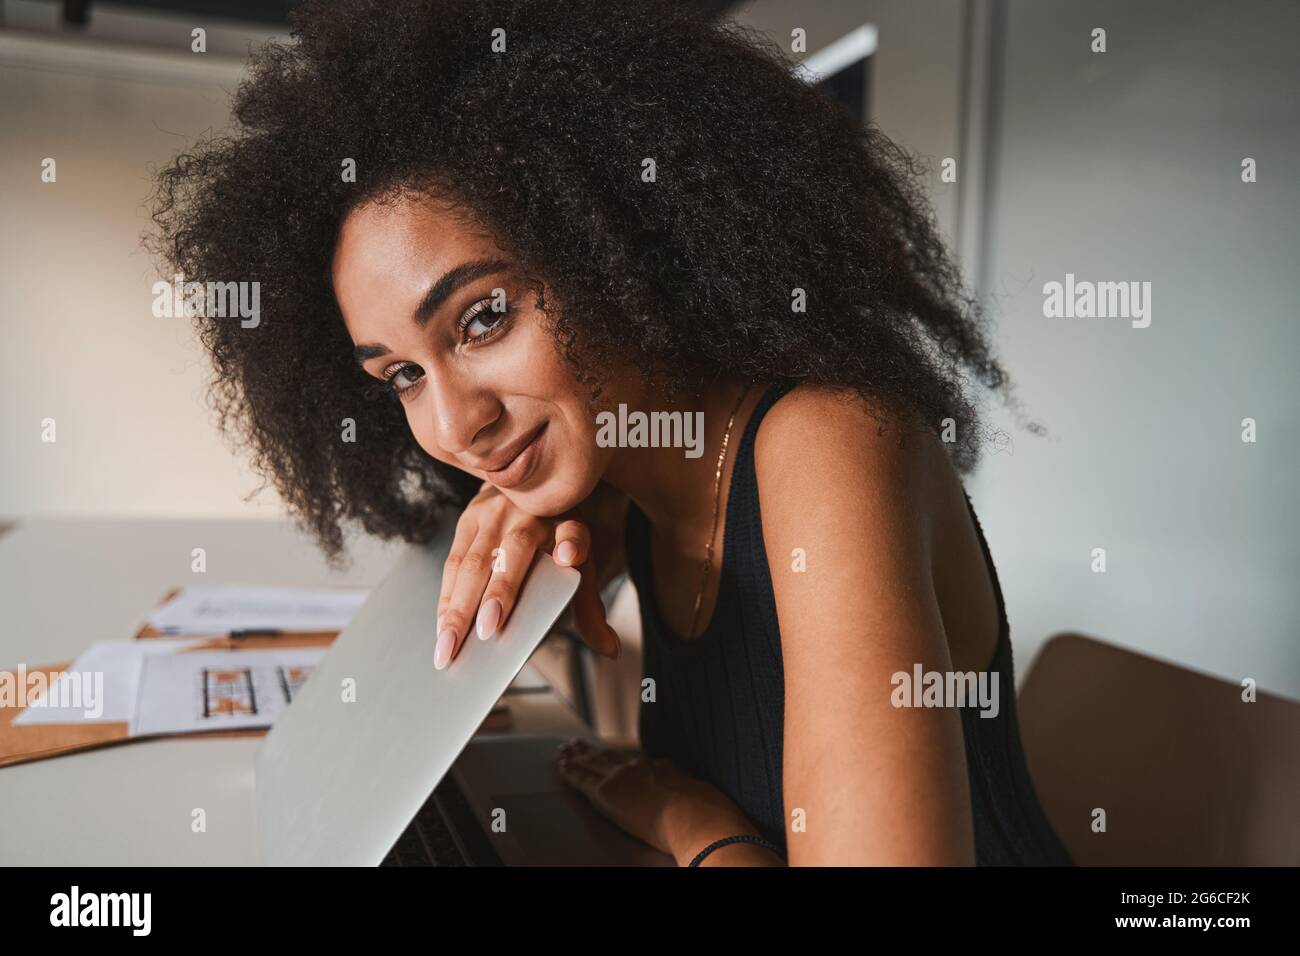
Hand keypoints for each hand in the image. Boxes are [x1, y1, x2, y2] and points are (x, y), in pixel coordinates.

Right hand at [434, 480, 625, 669]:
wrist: (528, 484)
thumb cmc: (557, 537)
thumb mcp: (581, 563)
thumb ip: (590, 606)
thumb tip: (611, 650)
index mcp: (566, 522)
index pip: (574, 534)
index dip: (572, 544)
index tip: (569, 557)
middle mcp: (529, 514)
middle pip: (511, 554)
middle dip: (495, 596)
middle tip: (483, 636)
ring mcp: (494, 512)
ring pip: (473, 562)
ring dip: (457, 606)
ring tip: (448, 646)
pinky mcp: (468, 518)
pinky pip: (453, 562)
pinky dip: (447, 597)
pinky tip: (442, 626)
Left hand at [557, 738, 767, 863]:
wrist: (698, 818)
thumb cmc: (709, 815)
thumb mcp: (704, 797)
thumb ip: (695, 794)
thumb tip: (700, 800)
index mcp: (664, 769)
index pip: (637, 762)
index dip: (623, 757)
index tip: (616, 754)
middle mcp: (641, 767)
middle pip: (612, 757)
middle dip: (595, 750)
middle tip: (580, 743)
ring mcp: (623, 778)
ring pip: (594, 763)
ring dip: (579, 756)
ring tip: (566, 749)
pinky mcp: (607, 793)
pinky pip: (582, 779)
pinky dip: (570, 770)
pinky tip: (561, 764)